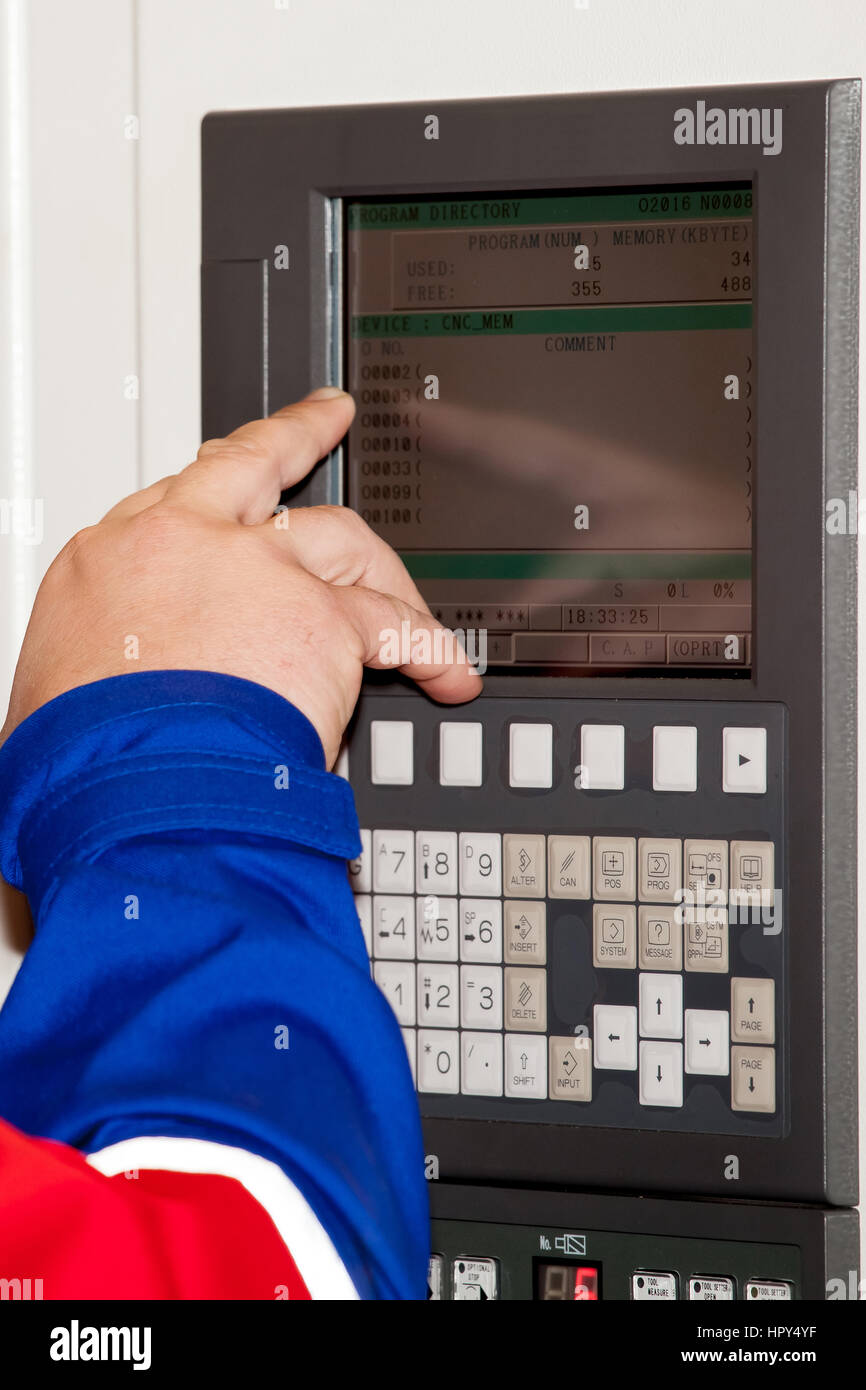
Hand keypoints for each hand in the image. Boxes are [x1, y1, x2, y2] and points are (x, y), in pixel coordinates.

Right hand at [1, 389, 481, 763]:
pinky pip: (395, 624)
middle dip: (297, 435)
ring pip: (339, 538)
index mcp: (112, 560)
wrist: (127, 792)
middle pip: (255, 467)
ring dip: (380, 572)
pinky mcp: (323, 617)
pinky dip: (428, 648)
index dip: (214, 486)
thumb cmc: (83, 760)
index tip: (231, 473)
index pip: (173, 503)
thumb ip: (110, 657)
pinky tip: (445, 670)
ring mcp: (259, 570)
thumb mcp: (62, 687)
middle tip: (325, 419)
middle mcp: (185, 543)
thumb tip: (123, 689)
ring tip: (409, 601)